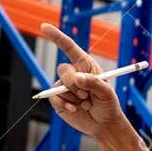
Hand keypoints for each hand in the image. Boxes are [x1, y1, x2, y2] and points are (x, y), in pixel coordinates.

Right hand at [41, 23, 131, 139]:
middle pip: (63, 70)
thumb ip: (93, 83)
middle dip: (74, 84)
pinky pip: (54, 98)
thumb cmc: (107, 104)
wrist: (103, 124)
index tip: (44, 26)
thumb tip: (77, 78)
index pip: (68, 47)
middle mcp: (73, 73)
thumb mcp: (106, 92)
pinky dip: (66, 104)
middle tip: (87, 96)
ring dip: (74, 97)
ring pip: (59, 86)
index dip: (56, 36)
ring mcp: (63, 86)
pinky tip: (75, 109)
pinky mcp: (58, 100)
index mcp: (85, 65)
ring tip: (86, 104)